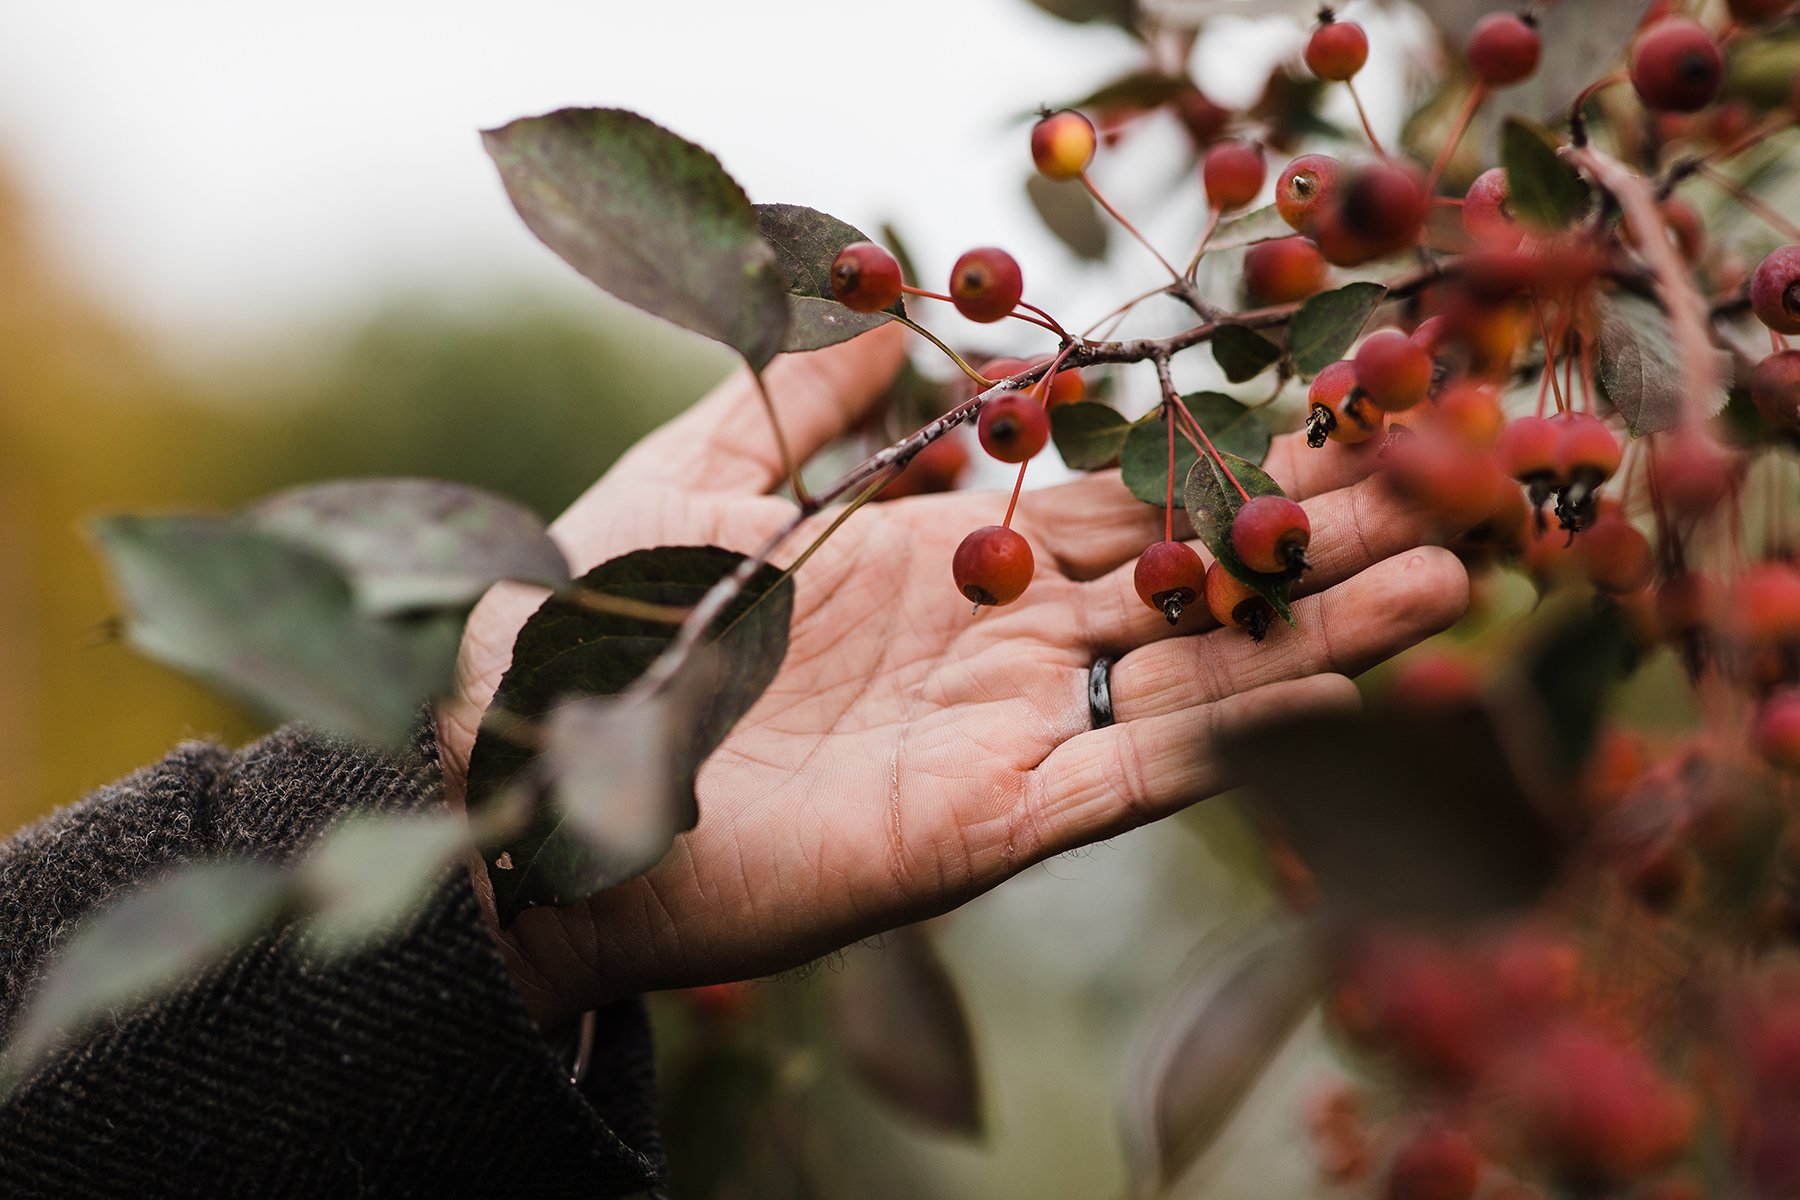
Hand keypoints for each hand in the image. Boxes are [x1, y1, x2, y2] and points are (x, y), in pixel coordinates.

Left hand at [437, 324, 1468, 1028]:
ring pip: (1199, 674)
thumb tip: (880, 321)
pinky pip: (1143, 769)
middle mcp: (1000, 648)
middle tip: (1445, 469)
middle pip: (1189, 581)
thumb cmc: (596, 618)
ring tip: (1452, 567)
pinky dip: (1248, 723)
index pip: (1119, 501)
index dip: (1224, 456)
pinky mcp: (992, 822)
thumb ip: (797, 396)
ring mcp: (1005, 736)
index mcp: (947, 562)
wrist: (523, 763)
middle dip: (1314, 529)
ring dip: (1324, 625)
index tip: (1332, 400)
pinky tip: (1344, 669)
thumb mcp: (697, 470)